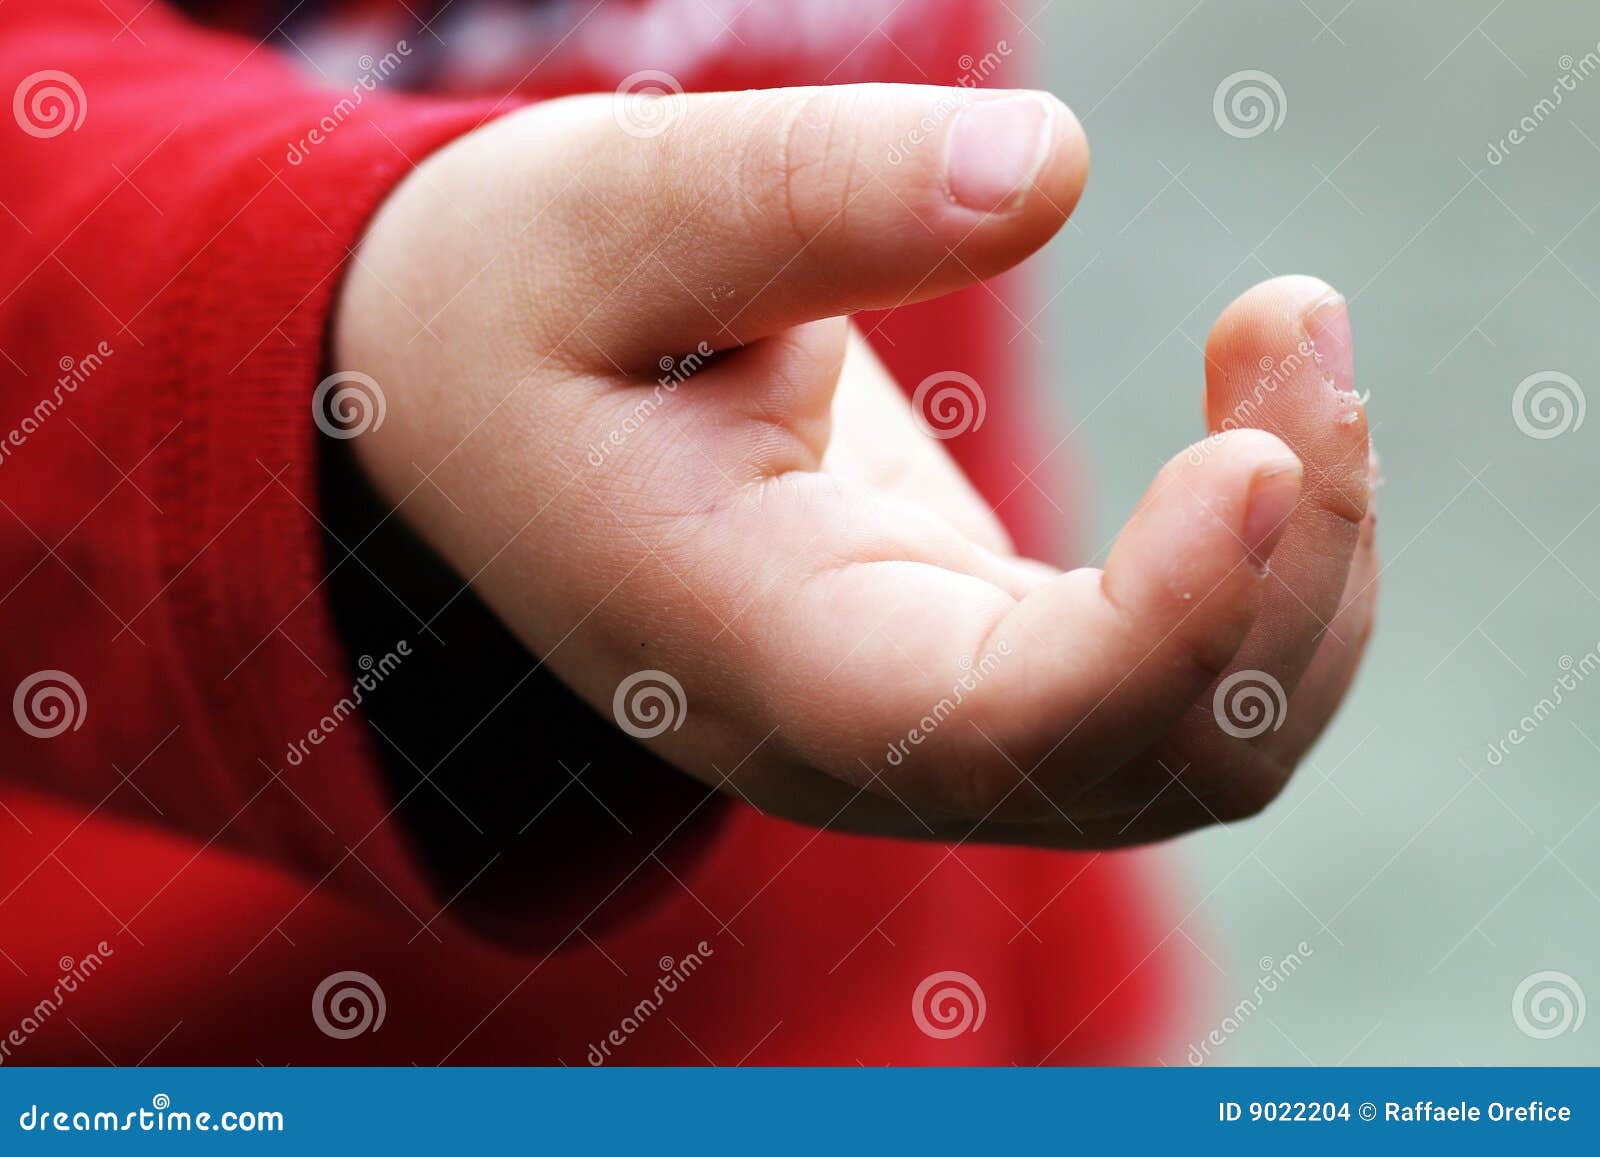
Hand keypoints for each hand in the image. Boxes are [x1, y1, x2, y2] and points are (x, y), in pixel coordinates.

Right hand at [333, 84, 1375, 845]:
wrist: (476, 407)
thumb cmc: (511, 310)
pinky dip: (1268, 570)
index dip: (1162, 631)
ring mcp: (927, 726)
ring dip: (1306, 565)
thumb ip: (802, 191)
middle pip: (1150, 761)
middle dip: (1287, 562)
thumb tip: (1050, 169)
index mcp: (744, 649)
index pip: (990, 729)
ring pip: (1200, 746)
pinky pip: (1183, 688)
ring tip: (1286, 338)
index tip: (1260, 457)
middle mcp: (851, 736)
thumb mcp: (602, 214)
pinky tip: (1259, 422)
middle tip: (1290, 315)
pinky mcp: (980, 667)